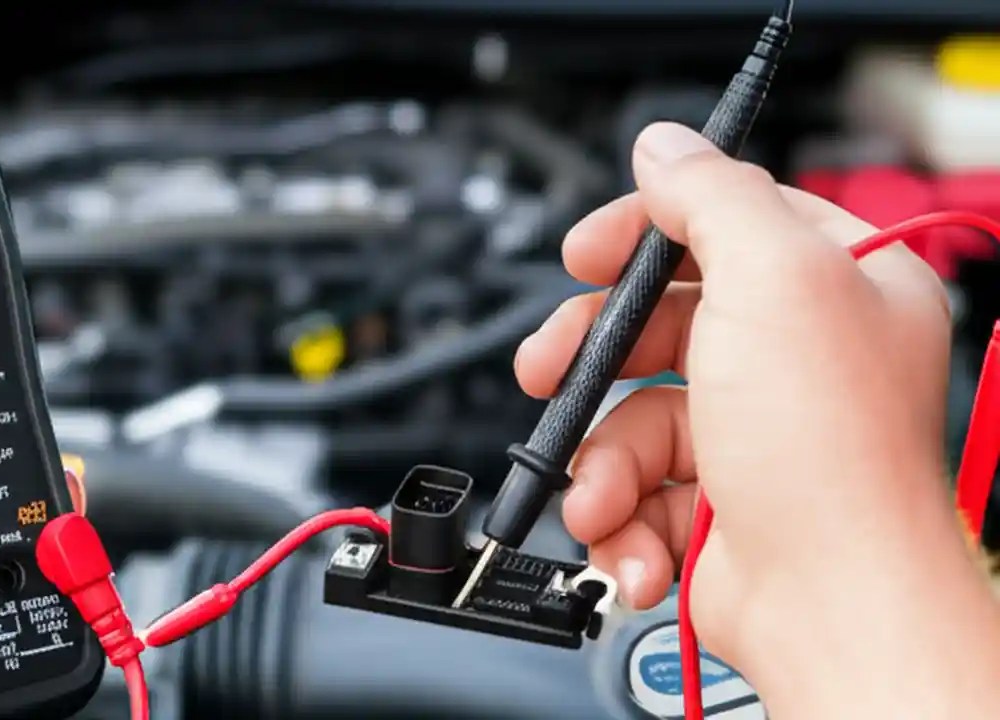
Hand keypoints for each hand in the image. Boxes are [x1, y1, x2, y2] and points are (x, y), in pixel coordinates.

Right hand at [517, 122, 999, 715]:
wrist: (829, 608)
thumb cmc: (829, 458)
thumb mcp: (773, 280)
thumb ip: (712, 198)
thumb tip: (664, 148)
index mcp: (838, 288)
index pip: (728, 224)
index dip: (647, 230)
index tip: (588, 252)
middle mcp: (801, 357)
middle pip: (662, 321)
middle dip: (592, 352)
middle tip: (549, 365)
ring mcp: (756, 432)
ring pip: (634, 414)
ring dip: (600, 458)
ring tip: (597, 491)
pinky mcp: (716, 500)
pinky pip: (635, 484)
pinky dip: (618, 514)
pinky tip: (630, 536)